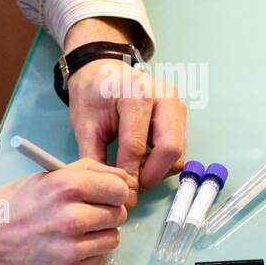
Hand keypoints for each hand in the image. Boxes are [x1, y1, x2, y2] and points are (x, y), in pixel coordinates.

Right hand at [0, 159, 130, 264]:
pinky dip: (90, 253)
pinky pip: (100, 258)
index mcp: (67, 186)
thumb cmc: (14, 206)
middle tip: (88, 213)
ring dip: (100, 234)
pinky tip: (69, 247)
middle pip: (119, 214)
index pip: (119, 188)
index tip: (107, 195)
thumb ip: (86, 172)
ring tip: (76, 231)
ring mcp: (73, 248)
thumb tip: (122, 179)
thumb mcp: (46, 177)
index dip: (115, 191)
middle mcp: (72, 216)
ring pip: (113, 238)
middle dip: (108, 212)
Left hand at [68, 60, 185, 207]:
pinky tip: (143, 158)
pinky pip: (179, 146)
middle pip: (170, 149)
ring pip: (178, 151)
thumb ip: (95, 159)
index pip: (135, 147)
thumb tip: (109, 191)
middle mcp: (163, 96)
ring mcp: (176, 103)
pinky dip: (163, 160)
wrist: (102, 69)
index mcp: (135, 95)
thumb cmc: (92, 94)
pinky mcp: (180, 111)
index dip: (128, 177)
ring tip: (134, 170)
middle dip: (151, 175)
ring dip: (158, 169)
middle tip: (133, 186)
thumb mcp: (84, 126)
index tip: (120, 195)